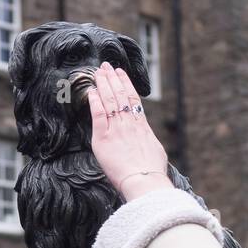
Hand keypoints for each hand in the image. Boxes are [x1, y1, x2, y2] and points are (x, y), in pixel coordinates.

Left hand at [85, 62, 172, 199]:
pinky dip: (95, 102)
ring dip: (103, 84)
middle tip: (106, 66)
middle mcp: (129, 124)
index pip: (133, 99)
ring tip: (98, 72)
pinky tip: (91, 91)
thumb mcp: (156, 153)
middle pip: (120, 95)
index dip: (126, 84)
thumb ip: (148, 143)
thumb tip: (148, 143)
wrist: (145, 181)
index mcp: (142, 127)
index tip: (121, 74)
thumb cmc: (152, 173)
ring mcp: (117, 130)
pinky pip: (98, 115)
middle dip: (112, 79)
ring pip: (109, 101)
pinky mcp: (104, 139)